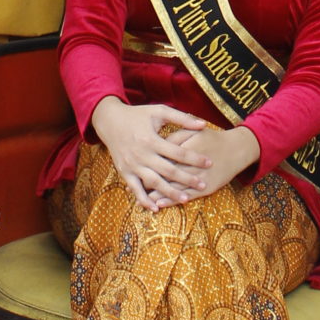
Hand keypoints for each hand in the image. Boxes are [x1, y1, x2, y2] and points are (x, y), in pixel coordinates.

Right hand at [91, 98, 216, 203]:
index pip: (178, 152)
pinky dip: (144, 200)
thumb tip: (203, 124)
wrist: (110, 121)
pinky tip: (156, 208)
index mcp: (152, 139)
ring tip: (186, 199)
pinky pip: (135, 189)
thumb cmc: (137, 115)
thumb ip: (181, 118)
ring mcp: (133, 165)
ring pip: (154, 183)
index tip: (210, 163)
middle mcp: (142, 154)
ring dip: (170, 192)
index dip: (195, 158)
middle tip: (203, 184)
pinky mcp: (124, 172)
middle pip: (169, 170)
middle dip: (187, 179)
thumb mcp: (159, 111)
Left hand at [143, 125, 258, 207]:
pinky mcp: (206, 188)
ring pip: (175, 187)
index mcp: (189, 147)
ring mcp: (200, 178)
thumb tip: (159, 141)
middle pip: (169, 173)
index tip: (135, 163)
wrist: (237, 149)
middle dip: (151, 179)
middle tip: (132, 185)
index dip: (151, 160)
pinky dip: (172, 200)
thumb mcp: (195, 131)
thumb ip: (177, 135)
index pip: (166, 155)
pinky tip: (159, 203)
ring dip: (158, 193)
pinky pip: (186, 197)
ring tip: (141, 198)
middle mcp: (194, 165)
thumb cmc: (213, 138)